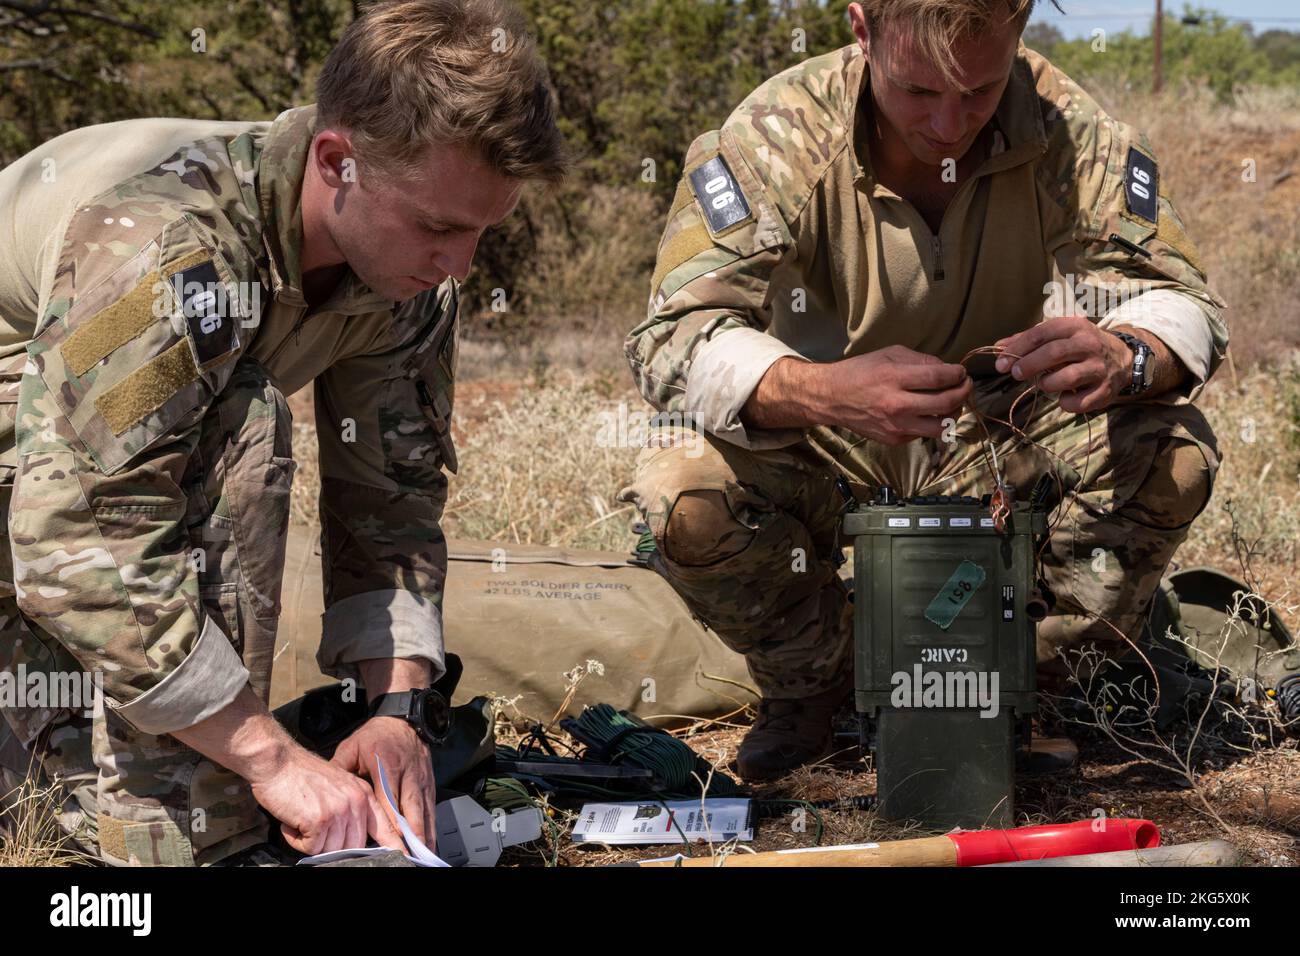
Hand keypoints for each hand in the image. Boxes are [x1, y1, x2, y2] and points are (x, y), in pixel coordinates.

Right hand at [247, 745, 404, 855]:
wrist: (277, 761)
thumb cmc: (300, 775)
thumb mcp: (336, 786)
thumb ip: (350, 810)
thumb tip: (350, 839)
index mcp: (363, 794)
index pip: (385, 825)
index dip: (394, 844)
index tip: (405, 856)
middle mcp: (355, 802)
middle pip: (353, 845)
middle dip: (329, 843)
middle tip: (311, 823)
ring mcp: (339, 811)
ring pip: (330, 850)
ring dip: (310, 841)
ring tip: (301, 817)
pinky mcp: (320, 820)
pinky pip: (310, 848)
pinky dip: (296, 839)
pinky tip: (292, 820)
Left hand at [332, 715, 437, 847]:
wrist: (402, 717)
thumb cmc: (375, 734)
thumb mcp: (351, 747)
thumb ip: (339, 769)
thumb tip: (325, 793)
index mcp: (385, 764)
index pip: (388, 798)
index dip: (391, 820)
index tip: (392, 839)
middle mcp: (406, 772)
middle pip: (411, 807)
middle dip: (413, 832)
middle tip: (411, 853)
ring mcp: (420, 777)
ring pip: (424, 809)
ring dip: (425, 832)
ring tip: (424, 853)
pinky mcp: (429, 780)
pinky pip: (432, 806)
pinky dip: (431, 825)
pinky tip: (429, 841)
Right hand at [822, 345, 971, 444]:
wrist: (831, 398)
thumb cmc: (859, 372)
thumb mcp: (889, 354)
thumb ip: (920, 360)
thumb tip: (946, 369)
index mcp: (894, 378)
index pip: (938, 377)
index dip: (957, 374)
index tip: (960, 371)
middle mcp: (896, 404)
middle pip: (945, 403)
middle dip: (963, 392)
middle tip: (965, 385)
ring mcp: (896, 426)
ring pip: (941, 427)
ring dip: (954, 414)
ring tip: (953, 403)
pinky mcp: (894, 440)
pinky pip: (924, 433)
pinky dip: (932, 422)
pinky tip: (928, 412)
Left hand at [994, 316, 1130, 413]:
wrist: (1122, 359)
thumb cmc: (1079, 347)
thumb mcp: (1058, 336)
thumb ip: (1028, 341)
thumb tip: (998, 349)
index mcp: (1074, 327)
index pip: (1041, 334)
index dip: (1018, 348)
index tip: (1001, 363)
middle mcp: (1089, 344)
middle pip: (1053, 354)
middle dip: (1029, 365)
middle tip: (1016, 374)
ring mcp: (1098, 368)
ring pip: (1066, 378)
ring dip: (1047, 384)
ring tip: (1044, 383)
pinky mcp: (1104, 390)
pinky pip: (1078, 402)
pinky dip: (1065, 403)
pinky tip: (1064, 397)